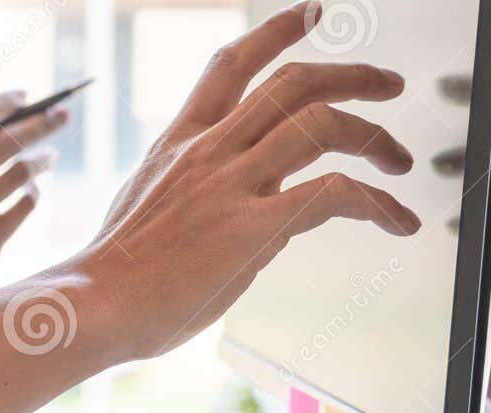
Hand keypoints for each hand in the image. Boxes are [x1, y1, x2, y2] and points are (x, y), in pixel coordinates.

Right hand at [0, 91, 68, 329]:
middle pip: (8, 141)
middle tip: (63, 114)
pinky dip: (34, 193)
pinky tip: (32, 192)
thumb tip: (12, 120)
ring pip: (23, 173)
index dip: (4, 101)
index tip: (25, 95)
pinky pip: (26, 206)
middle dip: (43, 122)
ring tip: (50, 156)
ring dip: (43, 159)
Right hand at [76, 1, 419, 360]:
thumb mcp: (148, 214)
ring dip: (376, 136)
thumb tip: (251, 219)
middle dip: (354, 74)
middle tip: (389, 84)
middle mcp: (208, 151)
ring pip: (323, 124)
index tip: (312, 12)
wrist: (91, 306)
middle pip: (295, 82)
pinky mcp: (253, 226)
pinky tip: (397, 221)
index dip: (277, 31)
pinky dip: (379, 203)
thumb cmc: (112, 277)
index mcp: (178, 143)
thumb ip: (197, 200)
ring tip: (400, 160)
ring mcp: (231, 184)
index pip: (231, 65)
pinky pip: (335, 194)